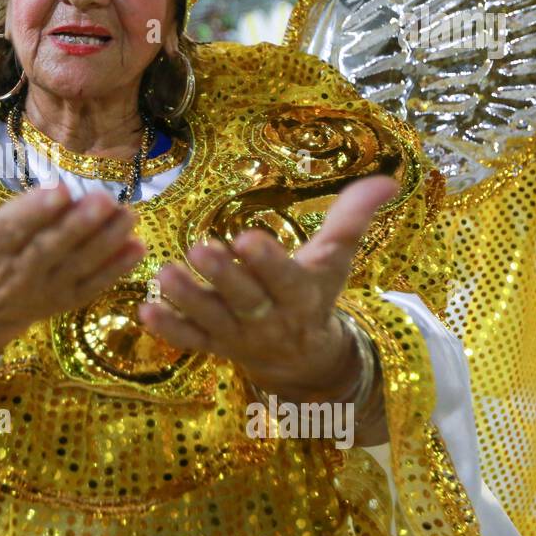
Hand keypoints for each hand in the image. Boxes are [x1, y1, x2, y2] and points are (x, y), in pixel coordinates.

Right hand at [0, 121, 145, 356]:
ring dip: (106, 243)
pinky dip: (116, 271)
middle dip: (78, 226)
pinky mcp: (65, 302)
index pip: (13, 227)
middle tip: (105, 199)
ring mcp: (44, 290)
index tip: (59, 190)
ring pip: (78, 267)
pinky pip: (93, 288)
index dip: (36, 211)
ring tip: (130, 216)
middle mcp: (17, 271)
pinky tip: (138, 247)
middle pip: (51, 248)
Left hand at [138, 176, 399, 402]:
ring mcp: (238, 336)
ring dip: (186, 299)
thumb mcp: (337, 256)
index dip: (268, 262)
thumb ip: (354, 216)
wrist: (303, 357)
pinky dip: (169, 328)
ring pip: (211, 320)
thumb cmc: (316, 293)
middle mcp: (268, 318)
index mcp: (300, 294)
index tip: (247, 237)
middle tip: (199, 249)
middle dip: (224, 276)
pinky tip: (146, 309)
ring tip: (163, 273)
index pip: (285, 279)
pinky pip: (190, 340)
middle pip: (245, 299)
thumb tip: (390, 177)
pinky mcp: (213, 346)